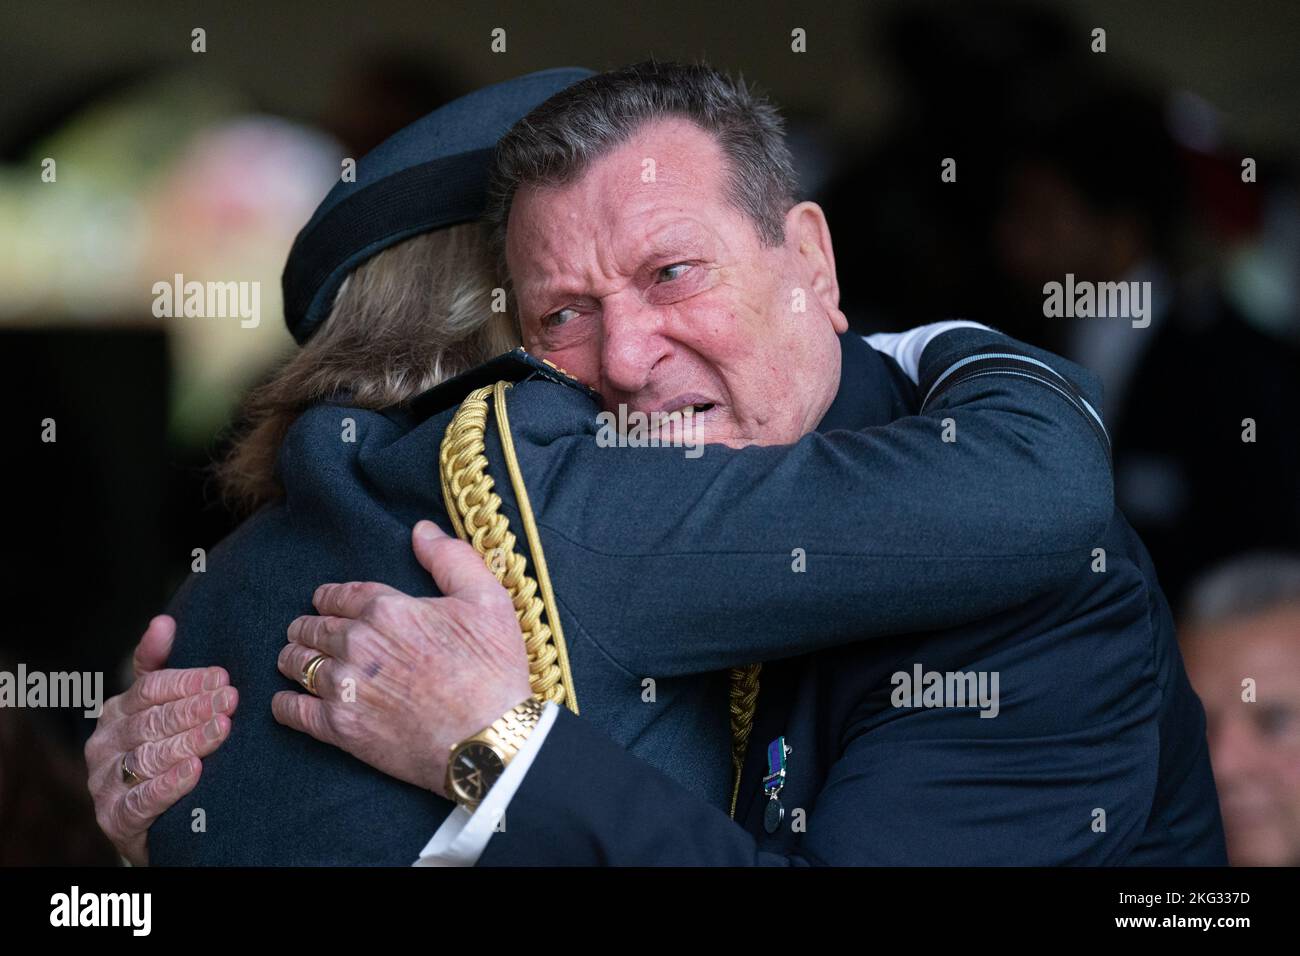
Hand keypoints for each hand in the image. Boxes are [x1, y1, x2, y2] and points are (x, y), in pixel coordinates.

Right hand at [84, 615, 237, 864]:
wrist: (159, 822)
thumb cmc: (164, 754)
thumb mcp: (162, 709)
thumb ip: (159, 667)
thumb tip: (164, 621)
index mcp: (117, 711)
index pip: (149, 689)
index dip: (186, 682)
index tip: (223, 677)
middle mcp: (104, 744)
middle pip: (151, 721)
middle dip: (194, 709)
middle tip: (231, 701)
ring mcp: (105, 782)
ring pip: (148, 756)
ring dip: (187, 741)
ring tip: (221, 729)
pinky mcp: (115, 818)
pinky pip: (141, 799)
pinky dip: (168, 784)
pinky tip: (195, 770)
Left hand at [272, 520, 530, 795]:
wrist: (489, 740)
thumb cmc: (493, 670)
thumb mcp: (487, 600)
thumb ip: (451, 558)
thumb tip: (421, 529)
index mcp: (388, 609)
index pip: (340, 595)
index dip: (330, 597)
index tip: (325, 601)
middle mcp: (358, 643)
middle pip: (312, 626)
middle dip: (307, 626)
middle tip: (308, 631)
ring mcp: (344, 686)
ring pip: (296, 662)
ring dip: (293, 657)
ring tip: (296, 660)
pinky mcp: (339, 728)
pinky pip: (291, 710)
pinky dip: (284, 703)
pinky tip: (288, 700)